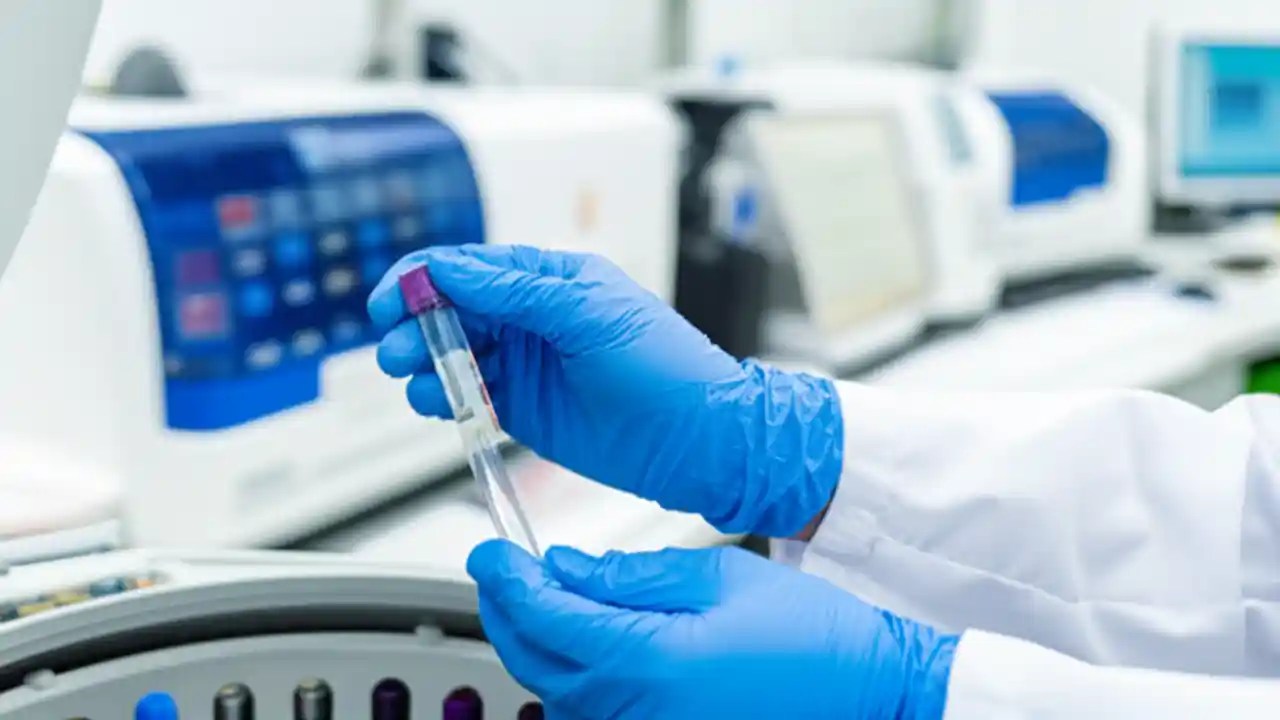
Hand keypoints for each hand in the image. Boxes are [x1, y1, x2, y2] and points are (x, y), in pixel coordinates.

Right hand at [369, 245, 842, 536]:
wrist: (701, 441)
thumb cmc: (666, 369)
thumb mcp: (588, 315)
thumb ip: (515, 293)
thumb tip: (451, 268)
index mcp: (553, 281)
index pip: (472, 268)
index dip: (425, 280)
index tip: (392, 300)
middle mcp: (536, 318)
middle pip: (454, 311)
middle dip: (417, 325)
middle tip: (395, 349)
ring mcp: (530, 364)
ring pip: (456, 355)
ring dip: (425, 363)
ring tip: (413, 380)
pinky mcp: (526, 409)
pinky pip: (470, 396)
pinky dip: (445, 398)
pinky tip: (435, 403)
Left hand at [467, 540, 957, 719]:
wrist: (871, 697)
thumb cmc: (814, 640)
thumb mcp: (722, 577)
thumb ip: (634, 576)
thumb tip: (568, 568)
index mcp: (649, 663)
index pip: (544, 616)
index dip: (507, 579)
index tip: (490, 551)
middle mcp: (637, 715)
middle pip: (536, 662)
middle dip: (510, 612)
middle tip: (504, 571)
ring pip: (557, 695)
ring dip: (539, 648)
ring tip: (543, 600)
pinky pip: (594, 717)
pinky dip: (573, 681)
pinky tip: (585, 648)